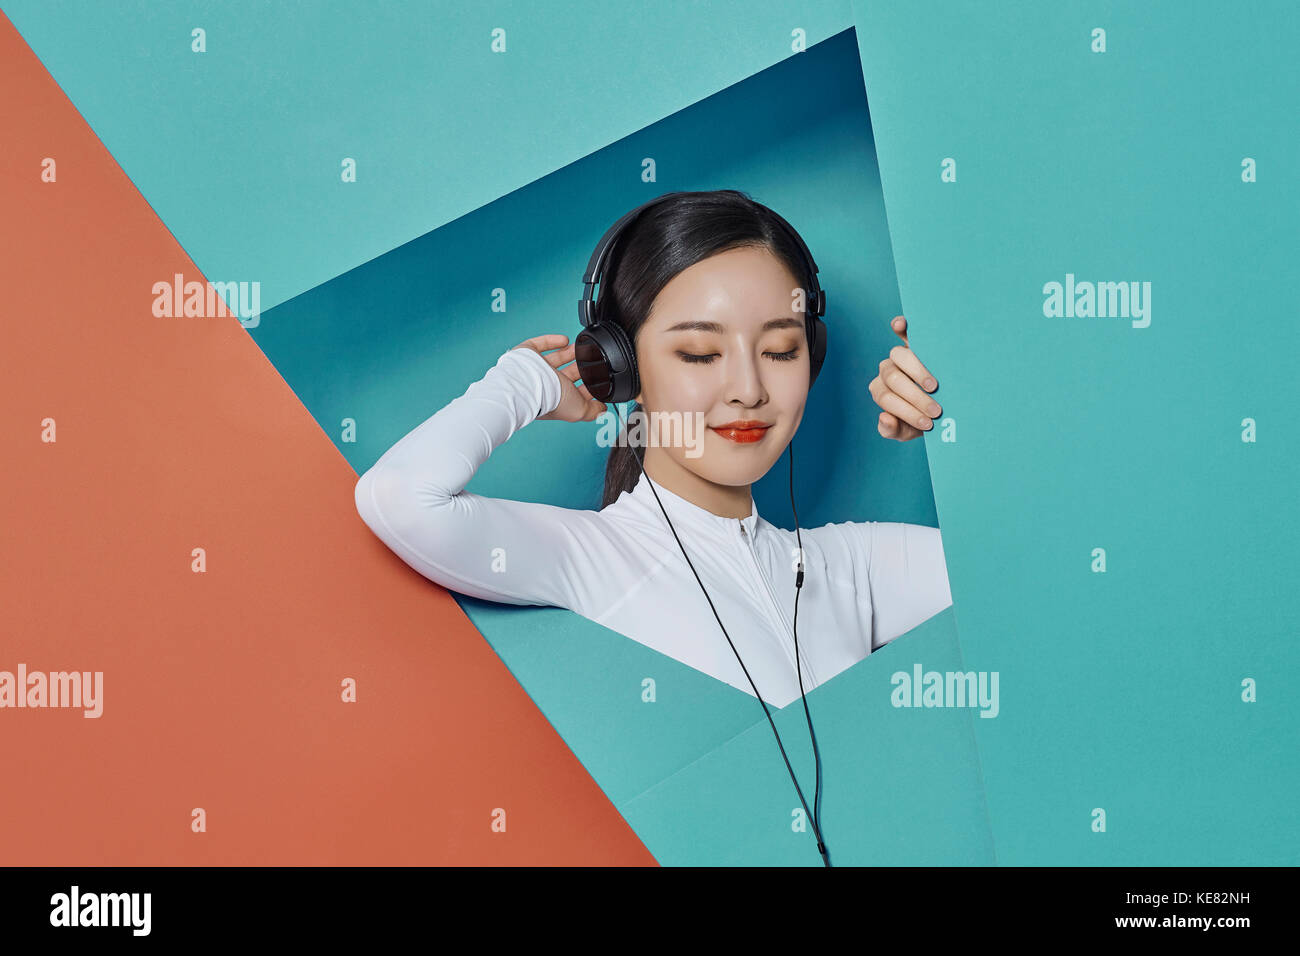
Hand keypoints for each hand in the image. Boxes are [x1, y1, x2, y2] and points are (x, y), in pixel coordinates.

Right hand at [513, 333, 607, 422]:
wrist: (528, 383)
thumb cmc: (550, 399)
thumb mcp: (580, 409)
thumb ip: (593, 410)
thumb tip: (602, 410)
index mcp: (557, 400)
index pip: (574, 393)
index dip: (586, 387)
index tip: (597, 380)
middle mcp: (545, 385)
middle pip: (565, 375)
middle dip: (579, 368)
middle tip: (590, 361)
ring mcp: (535, 368)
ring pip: (554, 359)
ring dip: (569, 353)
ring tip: (580, 348)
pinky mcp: (527, 353)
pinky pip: (540, 344)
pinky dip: (552, 341)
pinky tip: (564, 340)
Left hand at [868, 315, 941, 440]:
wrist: (942, 406)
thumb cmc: (921, 417)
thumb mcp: (907, 431)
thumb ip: (893, 429)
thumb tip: (883, 417)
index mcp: (881, 392)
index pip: (887, 399)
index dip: (906, 411)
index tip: (927, 424)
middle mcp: (887, 371)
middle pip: (893, 378)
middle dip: (915, 397)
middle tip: (936, 410)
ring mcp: (898, 355)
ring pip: (899, 356)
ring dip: (916, 371)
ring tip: (934, 386)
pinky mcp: (911, 340)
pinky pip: (900, 330)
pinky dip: (899, 326)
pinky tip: (901, 325)